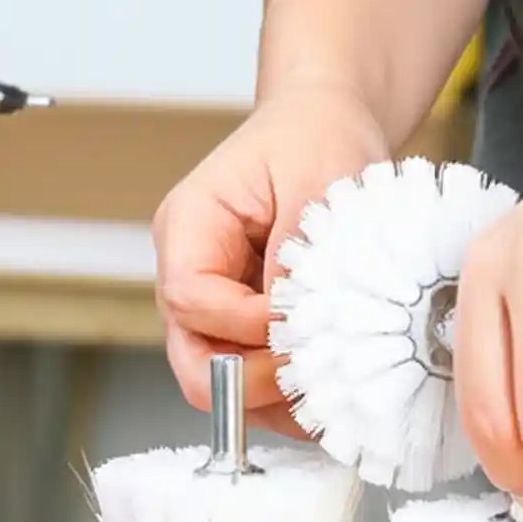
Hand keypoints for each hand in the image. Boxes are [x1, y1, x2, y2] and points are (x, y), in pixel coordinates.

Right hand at [153, 85, 389, 436]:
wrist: (325, 124)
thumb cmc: (315, 136)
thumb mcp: (317, 181)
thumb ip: (299, 257)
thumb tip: (296, 329)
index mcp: (187, 228)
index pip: (190, 301)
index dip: (242, 325)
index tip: (301, 322)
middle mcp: (188, 272)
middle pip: (192, 359)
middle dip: (251, 382)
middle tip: (314, 379)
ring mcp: (215, 305)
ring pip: (223, 381)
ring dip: (276, 396)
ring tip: (335, 392)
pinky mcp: (245, 325)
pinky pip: (255, 379)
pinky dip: (291, 395)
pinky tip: (333, 389)